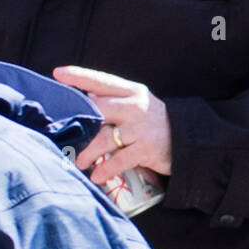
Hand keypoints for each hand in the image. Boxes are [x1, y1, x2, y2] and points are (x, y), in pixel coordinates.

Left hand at [53, 65, 171, 183]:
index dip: (79, 76)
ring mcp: (141, 128)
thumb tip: (79, 101)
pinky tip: (95, 176)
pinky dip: (105, 169)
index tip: (58, 73)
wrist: (190, 141)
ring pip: (103, 138)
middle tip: (61, 134)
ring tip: (77, 161)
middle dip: (77, 122)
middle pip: (98, 109)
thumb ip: (111, 101)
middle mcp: (135, 106)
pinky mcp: (147, 149)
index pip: (101, 80)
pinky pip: (119, 160)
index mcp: (130, 91)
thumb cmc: (152, 122)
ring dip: (86, 152)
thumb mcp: (135, 104)